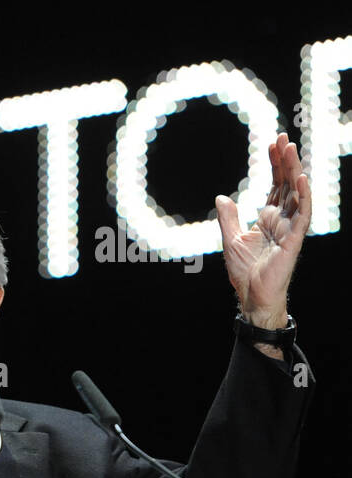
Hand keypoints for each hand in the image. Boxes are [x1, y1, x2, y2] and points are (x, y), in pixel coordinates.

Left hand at [214, 132, 310, 329]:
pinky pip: (301, 215)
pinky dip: (302, 197)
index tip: (272, 143)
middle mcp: (282, 219)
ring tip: (291, 150)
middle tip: (283, 136)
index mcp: (268, 217)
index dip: (274, 164)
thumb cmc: (244, 271)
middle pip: (287, 183)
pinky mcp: (294, 240)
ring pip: (295, 194)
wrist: (251, 295)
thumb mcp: (230, 239)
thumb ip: (228, 218)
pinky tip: (302, 179)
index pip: (275, 185)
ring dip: (295, 171)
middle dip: (286, 160)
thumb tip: (221, 197)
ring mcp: (290, 228)